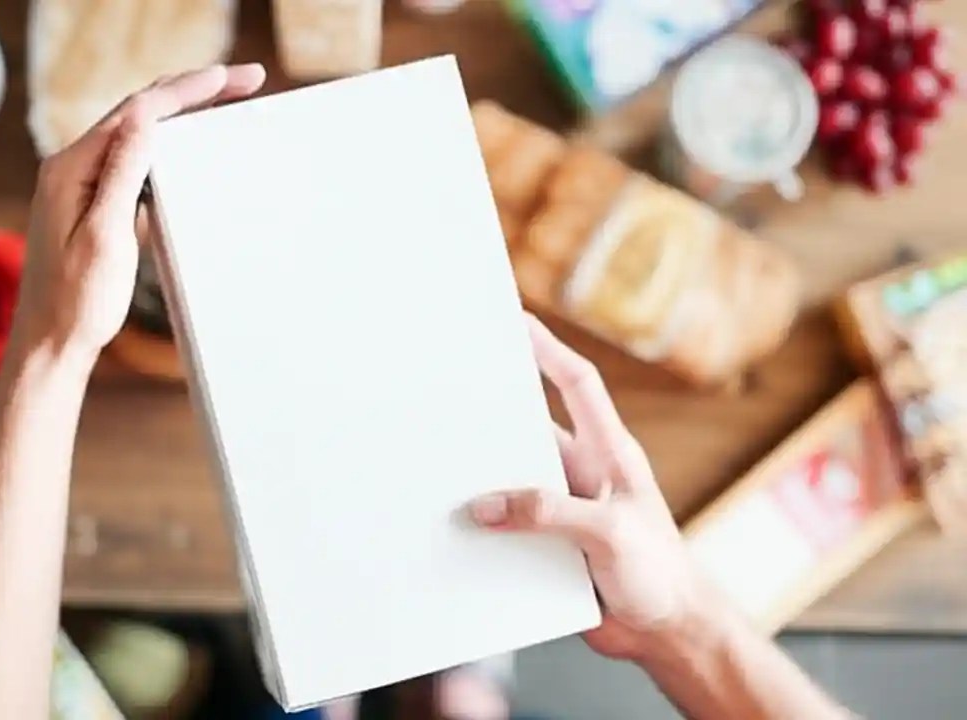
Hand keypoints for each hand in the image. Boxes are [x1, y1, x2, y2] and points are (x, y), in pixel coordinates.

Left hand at [13, 64, 266, 361]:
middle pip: (137, 113)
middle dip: (188, 92)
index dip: (186, 90)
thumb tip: (143, 117)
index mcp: (71, 170)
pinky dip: (163, 146)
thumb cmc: (77, 302)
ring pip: (135, 133)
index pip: (137, 111)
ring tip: (222, 99)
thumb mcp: (106, 237)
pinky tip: (185, 145)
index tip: (230, 78)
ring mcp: (78, 185)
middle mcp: (70, 168)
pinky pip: (129, 160)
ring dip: (178, 114)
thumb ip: (123, 173)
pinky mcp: (88, 204)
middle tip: (242, 81)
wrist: (49, 344)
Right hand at [467, 315, 715, 661]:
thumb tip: (486, 506)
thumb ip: (549, 513)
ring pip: (509, 481)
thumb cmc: (661, 573)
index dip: (547, 347)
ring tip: (440, 466)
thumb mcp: (610, 532)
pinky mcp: (547, 546)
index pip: (576, 384)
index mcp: (609, 452)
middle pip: (528, 429)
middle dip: (493, 410)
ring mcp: (563, 509)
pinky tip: (453, 532)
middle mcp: (582, 473)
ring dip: (481, 478)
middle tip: (451, 389)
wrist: (668, 633)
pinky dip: (481, 530)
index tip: (516, 318)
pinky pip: (505, 528)